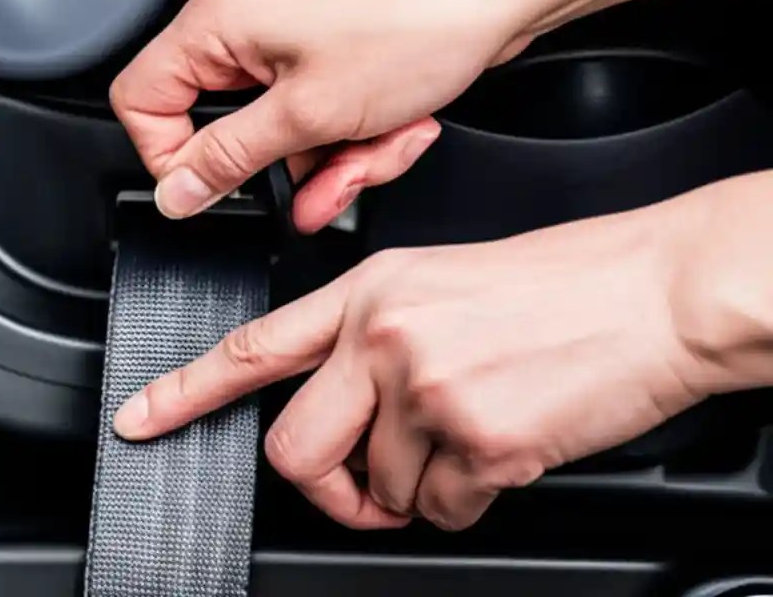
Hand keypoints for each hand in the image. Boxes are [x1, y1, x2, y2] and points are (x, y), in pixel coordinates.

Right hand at [109, 0, 772, 234]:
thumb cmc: (415, 21)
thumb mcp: (309, 115)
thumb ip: (229, 159)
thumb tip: (178, 191)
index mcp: (216, 22)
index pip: (142, 103)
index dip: (174, 159)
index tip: (220, 187)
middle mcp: (242, 20)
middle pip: (218, 125)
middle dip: (281, 167)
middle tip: (320, 180)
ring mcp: (285, 35)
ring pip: (276, 132)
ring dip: (327, 159)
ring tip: (375, 149)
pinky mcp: (325, 49)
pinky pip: (314, 117)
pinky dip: (351, 137)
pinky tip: (391, 132)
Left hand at [112, 189, 733, 530]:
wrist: (651, 293)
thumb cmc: (557, 285)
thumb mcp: (436, 282)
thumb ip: (369, 339)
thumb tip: (338, 404)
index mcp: (366, 292)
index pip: (251, 349)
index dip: (184, 392)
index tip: (141, 420)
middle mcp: (383, 339)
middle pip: (294, 450)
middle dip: (324, 486)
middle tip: (359, 485)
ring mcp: (427, 391)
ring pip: (378, 488)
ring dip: (416, 486)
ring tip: (467, 437)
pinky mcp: (478, 442)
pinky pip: (440, 510)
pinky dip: (466, 498)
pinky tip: (498, 450)